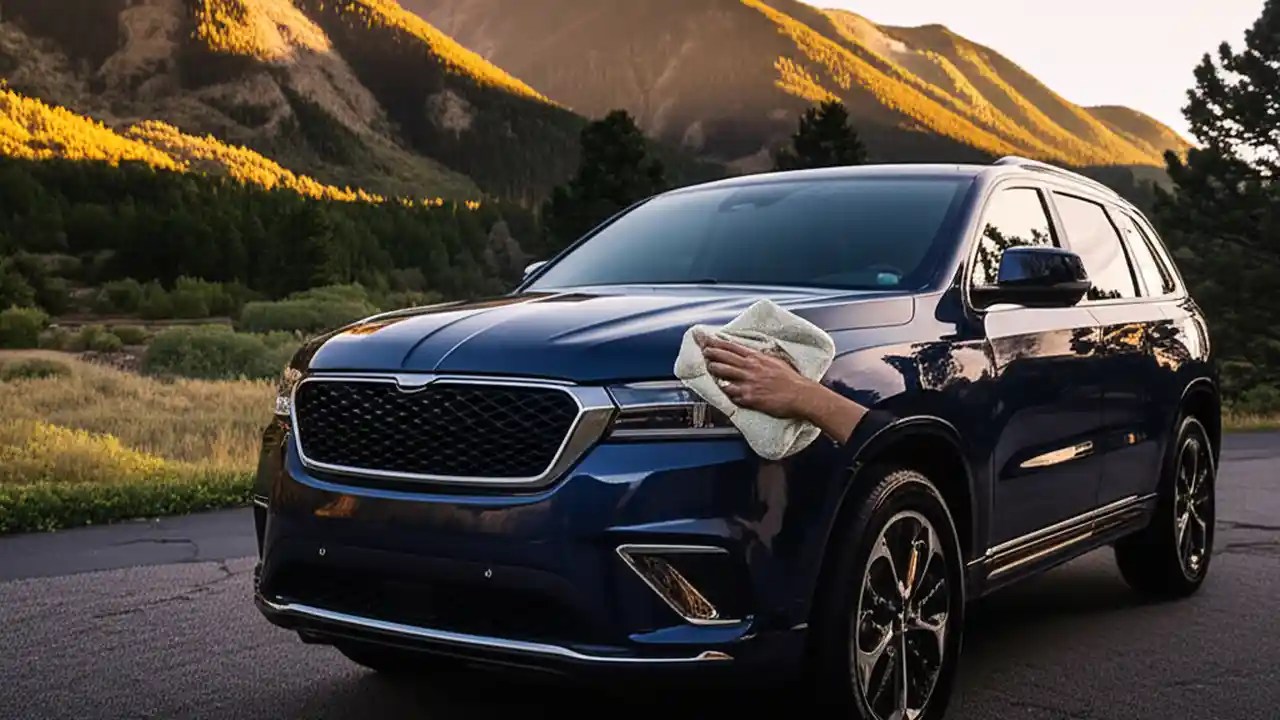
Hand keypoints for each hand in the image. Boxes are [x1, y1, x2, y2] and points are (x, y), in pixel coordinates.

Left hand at [698, 334, 815, 418]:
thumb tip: (752, 355)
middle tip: (704, 352)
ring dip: (714, 370)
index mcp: (756, 358)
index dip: (717, 343)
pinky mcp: (749, 397)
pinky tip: (721, 390)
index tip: (708, 340)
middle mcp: (750, 368)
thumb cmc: (790, 379)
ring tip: (709, 368)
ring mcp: (748, 383)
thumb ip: (761, 358)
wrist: (800, 395)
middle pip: (724, 358)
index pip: (732, 347)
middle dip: (711, 354)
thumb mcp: (775, 361)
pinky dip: (725, 391)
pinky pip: (731, 393)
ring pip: (723, 374)